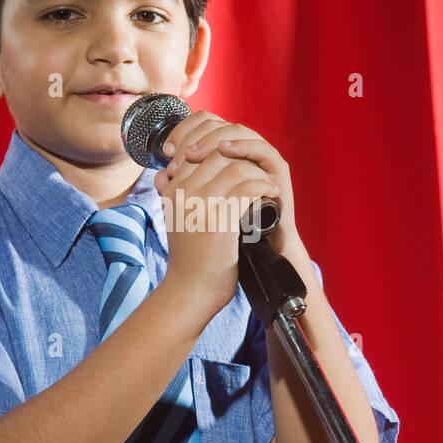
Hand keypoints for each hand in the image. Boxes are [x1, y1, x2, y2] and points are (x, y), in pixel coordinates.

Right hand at [152, 110, 283, 317]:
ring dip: (258, 173)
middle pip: (218, 155)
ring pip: (235, 168)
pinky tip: (271, 193)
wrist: (190, 291)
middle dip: (244, 158)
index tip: (243, 164)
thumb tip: (186, 171)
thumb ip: (182, 194)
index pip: (200, 151)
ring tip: (268, 184)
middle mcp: (183, 192)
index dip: (226, 152)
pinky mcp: (219, 219)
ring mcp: (200, 205)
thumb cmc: (191, 257)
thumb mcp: (179, 218)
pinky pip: (247, 188)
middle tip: (260, 171)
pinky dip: (264, 187)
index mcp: (172, 189)